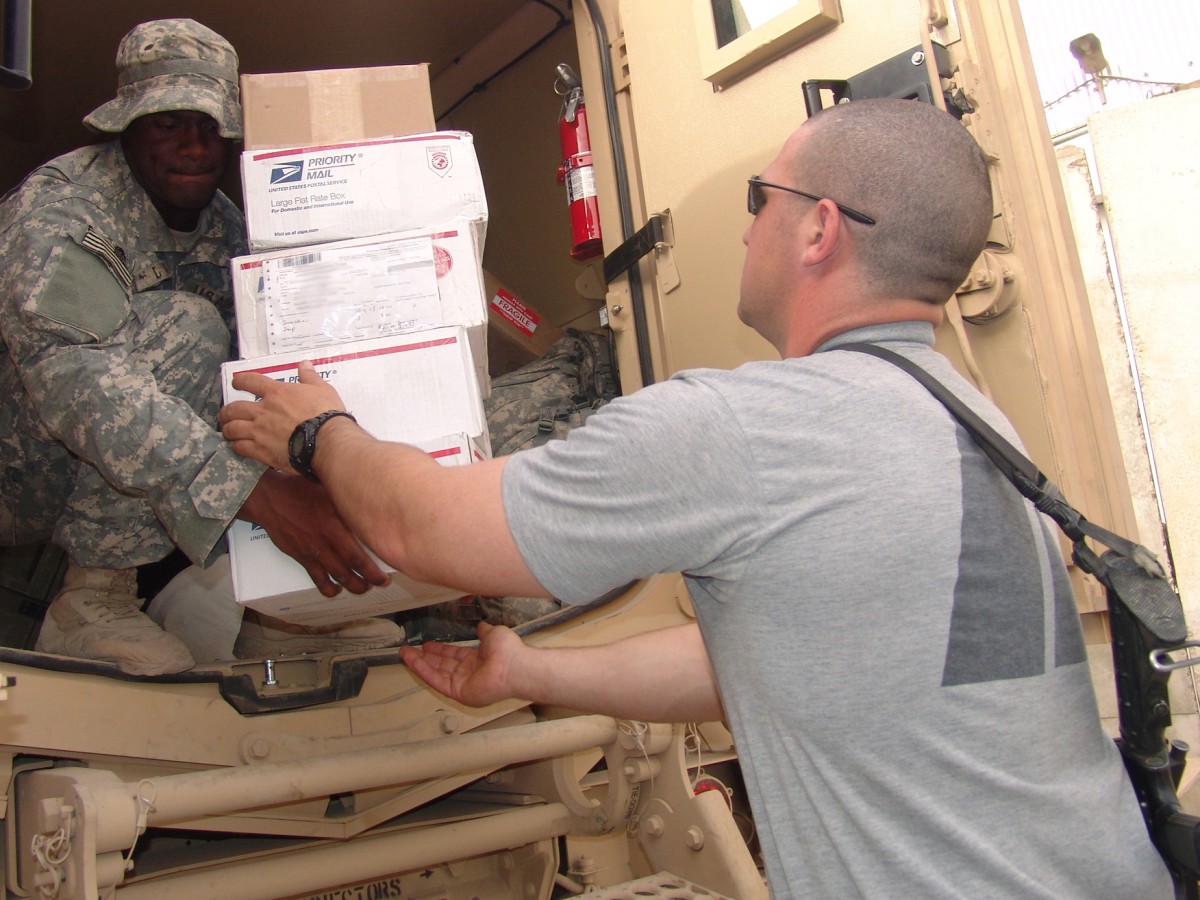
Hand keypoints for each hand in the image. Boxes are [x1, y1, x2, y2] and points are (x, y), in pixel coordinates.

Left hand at [220, 361, 344, 472]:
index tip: (236, 383)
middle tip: (227, 414)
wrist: (327, 441)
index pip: (250, 381)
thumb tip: (304, 363)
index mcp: (276, 392)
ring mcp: (259, 431)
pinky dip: (237, 446)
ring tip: (229, 431)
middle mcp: (262, 410)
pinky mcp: (261, 450)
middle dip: (227, 411)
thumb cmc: (326, 413)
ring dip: (228, 429)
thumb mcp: (322, 389)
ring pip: (232, 429)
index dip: (240, 381)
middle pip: (234, 408)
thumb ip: (309, 377)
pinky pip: (240, 448)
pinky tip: (239, 446)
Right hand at [239, 469, 388, 596]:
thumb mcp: (329, 492)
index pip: (357, 557)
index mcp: (334, 525)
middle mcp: (324, 543)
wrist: (269, 498)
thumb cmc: (301, 489)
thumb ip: (347, 506)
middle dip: (366, 582)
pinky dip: (328, 588)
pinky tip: (336, 589)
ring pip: (335, 578)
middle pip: (349, 572)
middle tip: (379, 583)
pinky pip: (316, 579)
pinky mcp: (300, 557)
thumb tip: (370, 510)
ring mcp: (311, 552)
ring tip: (362, 587)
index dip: (373, 572)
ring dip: (351, 587)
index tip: (384, 577)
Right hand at [400, 622, 525, 706]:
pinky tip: (413, 662)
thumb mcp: (493, 634)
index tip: (427, 645)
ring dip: (420, 664)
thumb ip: (484, 632)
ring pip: (436, 673)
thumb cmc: (508, 650)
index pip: (454, 656)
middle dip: (425, 658)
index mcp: (477, 660)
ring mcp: (463, 684)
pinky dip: (424, 671)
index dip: (440, 650)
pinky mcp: (458, 692)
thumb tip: (481, 626)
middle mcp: (469, 673)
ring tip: (405, 654)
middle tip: (410, 650)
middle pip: (442, 665)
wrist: (513, 665)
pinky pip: (437, 681)